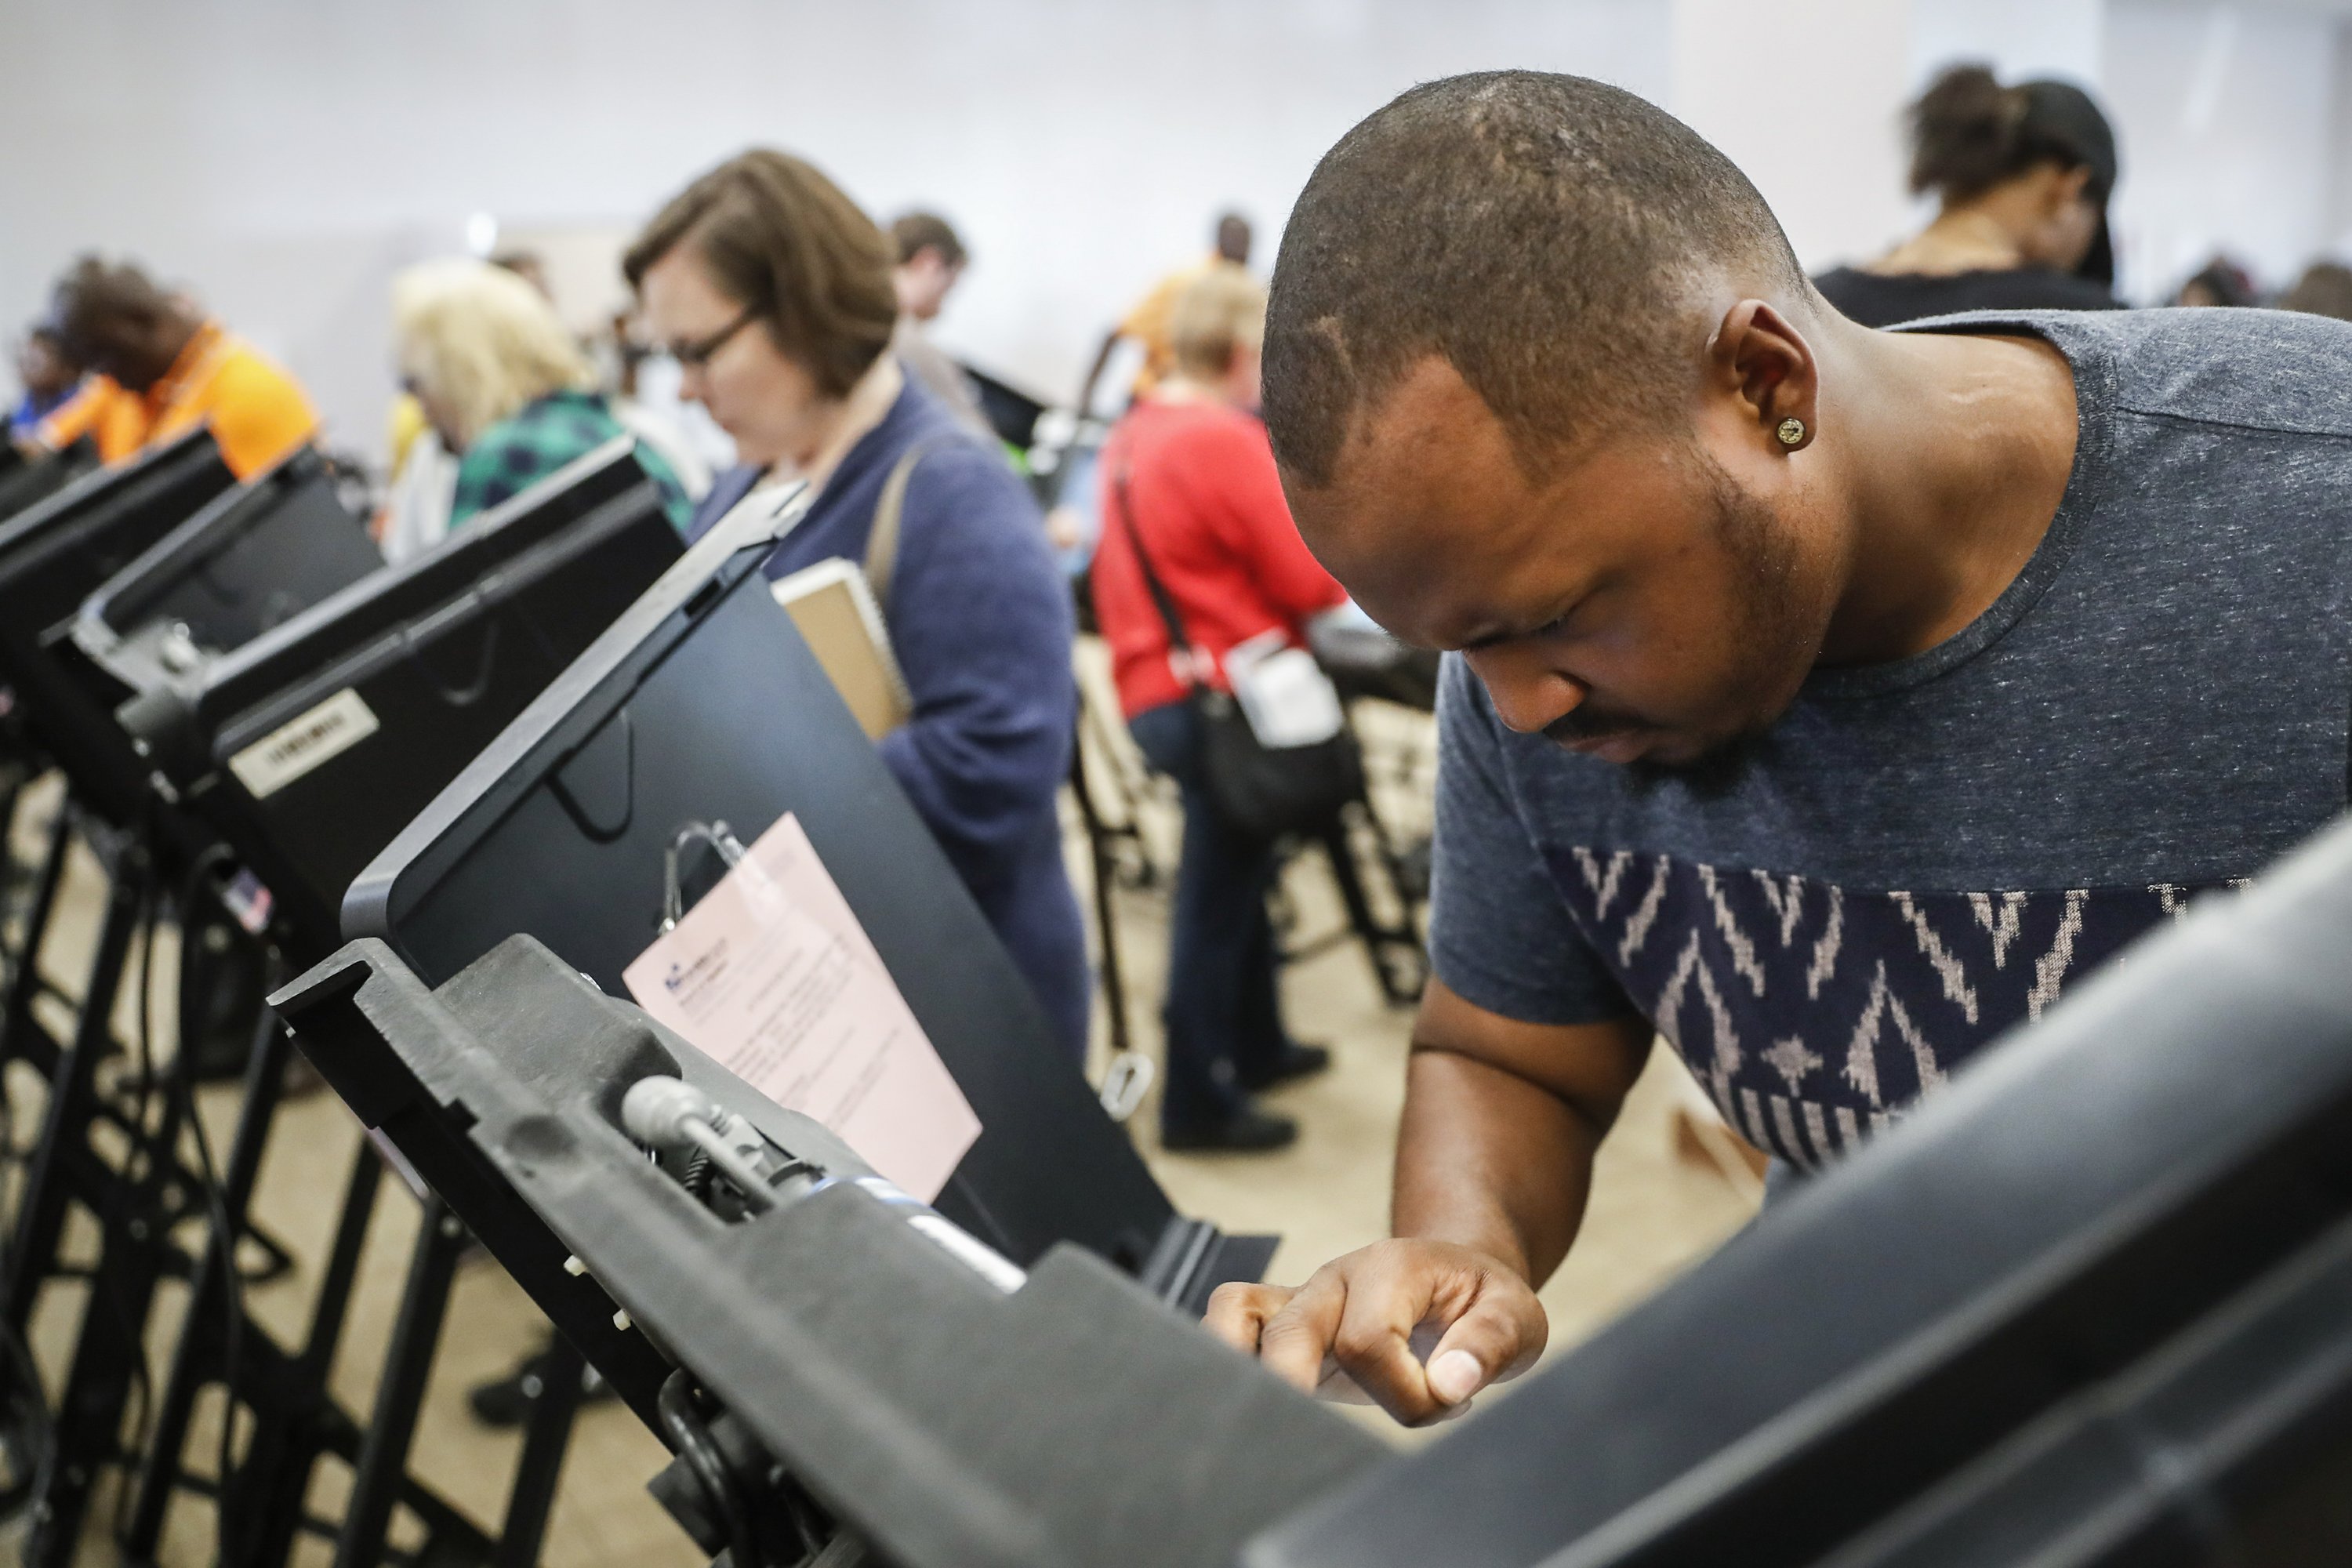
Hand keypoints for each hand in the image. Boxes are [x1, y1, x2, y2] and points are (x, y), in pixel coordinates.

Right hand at [1204, 1238, 1547, 1424]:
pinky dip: (1226, 1358)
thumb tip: (1451, 1383)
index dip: (1404, 1393)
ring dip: (1248, 1374)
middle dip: (1313, 1396)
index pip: (1367, 1342)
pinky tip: (1261, 1406)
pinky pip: (1228, 1320)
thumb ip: (1487, 1345)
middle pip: (1290, 1334)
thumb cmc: (1483, 1302)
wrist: (1460, 1279)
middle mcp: (1336, 1278)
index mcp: (1390, 1268)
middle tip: (1343, 1437)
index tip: (1445, 1403)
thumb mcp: (1514, 1316)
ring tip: (1283, 1422)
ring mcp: (1302, 1296)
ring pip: (1235, 1316)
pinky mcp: (1282, 1321)